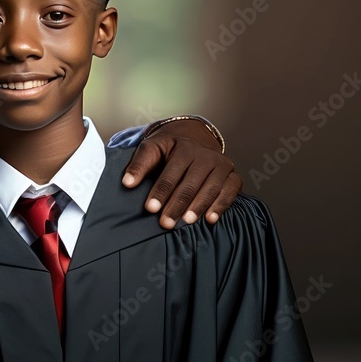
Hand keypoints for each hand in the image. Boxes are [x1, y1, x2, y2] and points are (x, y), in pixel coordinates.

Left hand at [122, 119, 241, 228]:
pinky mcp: (233, 175)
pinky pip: (231, 191)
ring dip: (198, 207)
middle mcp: (205, 156)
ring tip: (186, 222)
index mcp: (184, 148)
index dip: (160, 192)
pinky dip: (221, 205)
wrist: (194, 138)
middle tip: (165, 223)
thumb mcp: (152, 148)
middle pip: (190, 184)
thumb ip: (139, 164)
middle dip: (177, 204)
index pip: (171, 173)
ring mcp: (221, 165)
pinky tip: (210, 219)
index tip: (150, 208)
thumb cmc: (169, 149)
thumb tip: (127, 182)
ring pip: (210, 188)